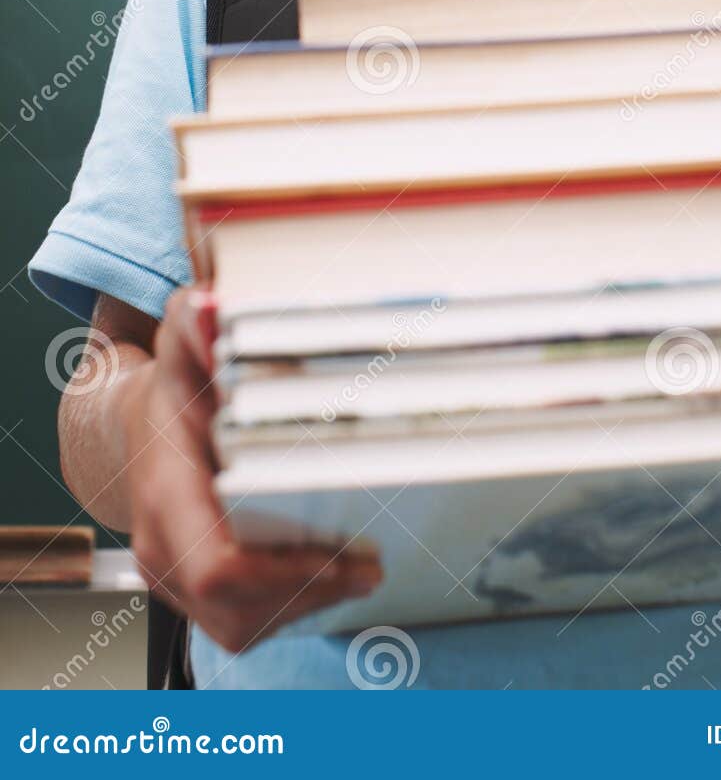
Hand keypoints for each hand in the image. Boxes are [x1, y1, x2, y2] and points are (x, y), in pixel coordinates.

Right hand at [122, 284, 382, 653]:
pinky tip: (324, 568)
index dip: (289, 575)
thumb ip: (197, 319)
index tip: (349, 556)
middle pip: (238, 612)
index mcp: (165, 492)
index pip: (219, 570)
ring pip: (245, 627)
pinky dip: (292, 603)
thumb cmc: (174, 385)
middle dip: (310, 593)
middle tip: (370, 563)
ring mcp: (172, 579)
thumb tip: (213, 303)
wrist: (141, 426)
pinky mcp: (193, 596)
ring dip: (305, 603)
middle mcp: (162, 547)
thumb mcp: (183, 337)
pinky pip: (244, 623)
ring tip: (356, 565)